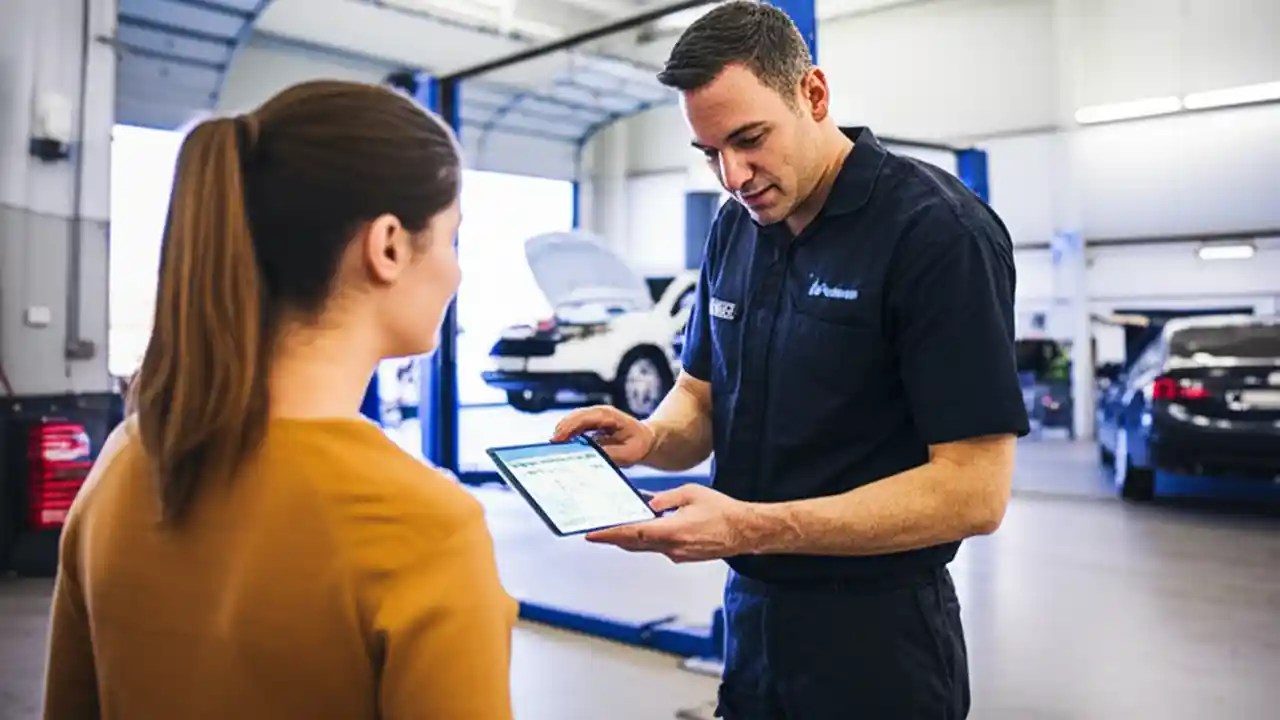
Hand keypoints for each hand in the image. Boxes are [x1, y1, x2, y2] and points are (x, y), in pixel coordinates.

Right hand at [551, 405, 655, 466]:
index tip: (557, 440)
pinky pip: (572, 426)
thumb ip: (609, 454)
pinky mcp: (588, 422)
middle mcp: (598, 412)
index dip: (569, 427)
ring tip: (552, 450)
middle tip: (550, 448)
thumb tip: (590, 456)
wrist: (644, 438)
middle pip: (573, 417)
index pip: (584, 417)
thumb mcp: (628, 454)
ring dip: (561, 433)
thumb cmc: (637, 445)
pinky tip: (559, 447)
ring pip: (570, 421)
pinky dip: (564, 435)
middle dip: (561, 431)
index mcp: (609, 416)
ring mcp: (592, 416)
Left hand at [585, 484, 759, 562]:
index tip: (592, 534)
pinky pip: (659, 547)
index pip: (634, 534)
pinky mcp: (683, 557)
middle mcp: (672, 548)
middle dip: (614, 537)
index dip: (610, 534)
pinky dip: (649, 538)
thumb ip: (665, 499)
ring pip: (645, 547)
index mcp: (673, 531)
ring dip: (631, 537)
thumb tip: (646, 503)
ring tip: (617, 525)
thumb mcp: (690, 493)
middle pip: (634, 544)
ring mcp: (677, 555)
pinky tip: (647, 527)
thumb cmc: (722, 511)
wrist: (745, 532)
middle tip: (595, 531)